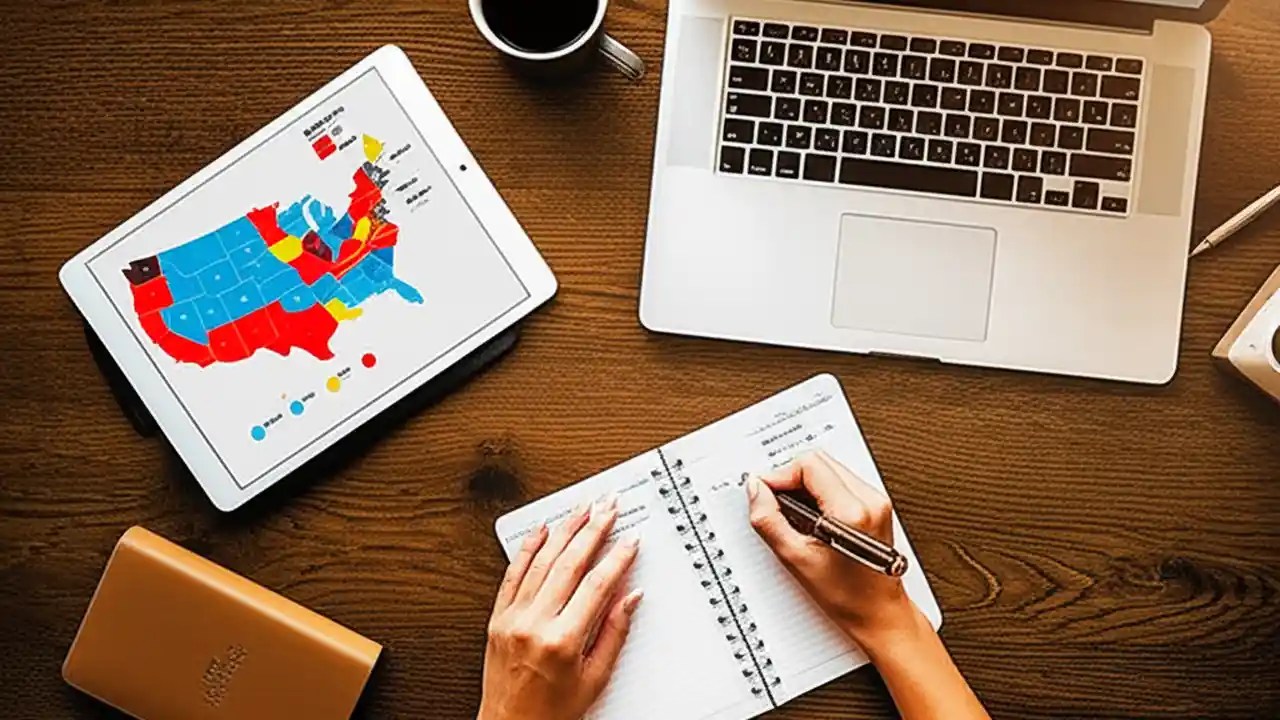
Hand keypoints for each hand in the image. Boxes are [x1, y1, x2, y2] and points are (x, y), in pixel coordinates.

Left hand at [479, 494, 642, 719]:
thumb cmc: (552, 712)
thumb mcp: (594, 679)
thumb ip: (614, 633)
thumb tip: (630, 596)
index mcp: (563, 640)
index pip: (597, 585)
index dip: (617, 558)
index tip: (630, 540)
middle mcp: (534, 623)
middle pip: (569, 563)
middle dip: (593, 529)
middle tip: (608, 506)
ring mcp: (512, 618)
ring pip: (541, 561)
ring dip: (564, 530)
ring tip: (581, 508)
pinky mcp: (497, 618)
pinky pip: (512, 574)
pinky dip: (527, 549)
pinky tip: (541, 531)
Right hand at [746, 451, 917, 649]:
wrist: (878, 613)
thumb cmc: (847, 596)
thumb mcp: (796, 559)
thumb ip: (769, 520)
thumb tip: (756, 491)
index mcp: (852, 512)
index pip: (808, 465)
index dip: (779, 475)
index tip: (763, 491)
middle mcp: (870, 500)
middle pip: (819, 461)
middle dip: (791, 478)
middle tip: (778, 504)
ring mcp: (876, 501)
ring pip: (829, 468)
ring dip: (805, 485)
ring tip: (797, 516)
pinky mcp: (876, 504)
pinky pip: (840, 481)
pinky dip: (820, 492)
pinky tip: (813, 517)